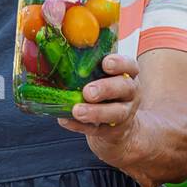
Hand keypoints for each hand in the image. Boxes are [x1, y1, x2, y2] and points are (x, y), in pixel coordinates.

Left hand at [57, 54, 148, 182]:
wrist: (119, 125)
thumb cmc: (106, 92)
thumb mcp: (104, 77)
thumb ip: (89, 68)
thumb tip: (56, 55)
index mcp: (127, 75)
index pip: (130, 66)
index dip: (120, 63)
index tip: (106, 63)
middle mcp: (130, 93)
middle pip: (125, 88)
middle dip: (106, 89)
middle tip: (88, 92)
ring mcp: (124, 114)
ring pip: (115, 113)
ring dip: (95, 112)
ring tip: (77, 111)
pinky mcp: (111, 131)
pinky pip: (96, 129)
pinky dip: (79, 125)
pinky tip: (66, 120)